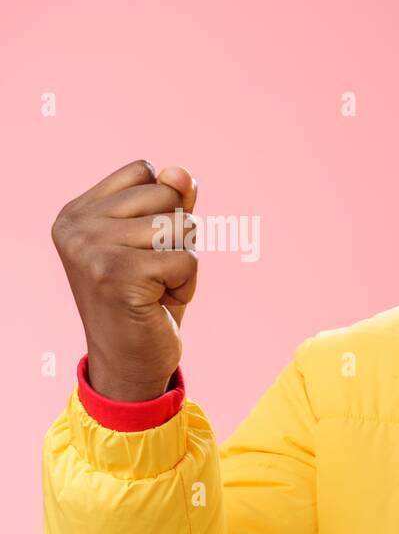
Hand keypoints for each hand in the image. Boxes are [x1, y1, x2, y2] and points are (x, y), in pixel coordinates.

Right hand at [51, 159, 198, 401]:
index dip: (164, 208)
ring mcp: (91, 248)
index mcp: (77, 211)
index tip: (143, 247)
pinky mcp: (117, 274)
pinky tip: (159, 302)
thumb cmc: (147, 298)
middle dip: (177, 236)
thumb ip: (172, 201)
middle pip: (166, 195)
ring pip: (180, 226)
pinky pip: (187, 259)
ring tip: (156, 287)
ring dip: (183, 261)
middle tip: (153, 273)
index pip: (145, 172)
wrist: (130, 361)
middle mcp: (76, 225)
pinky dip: (186, 284)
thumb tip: (181, 172)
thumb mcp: (162, 242)